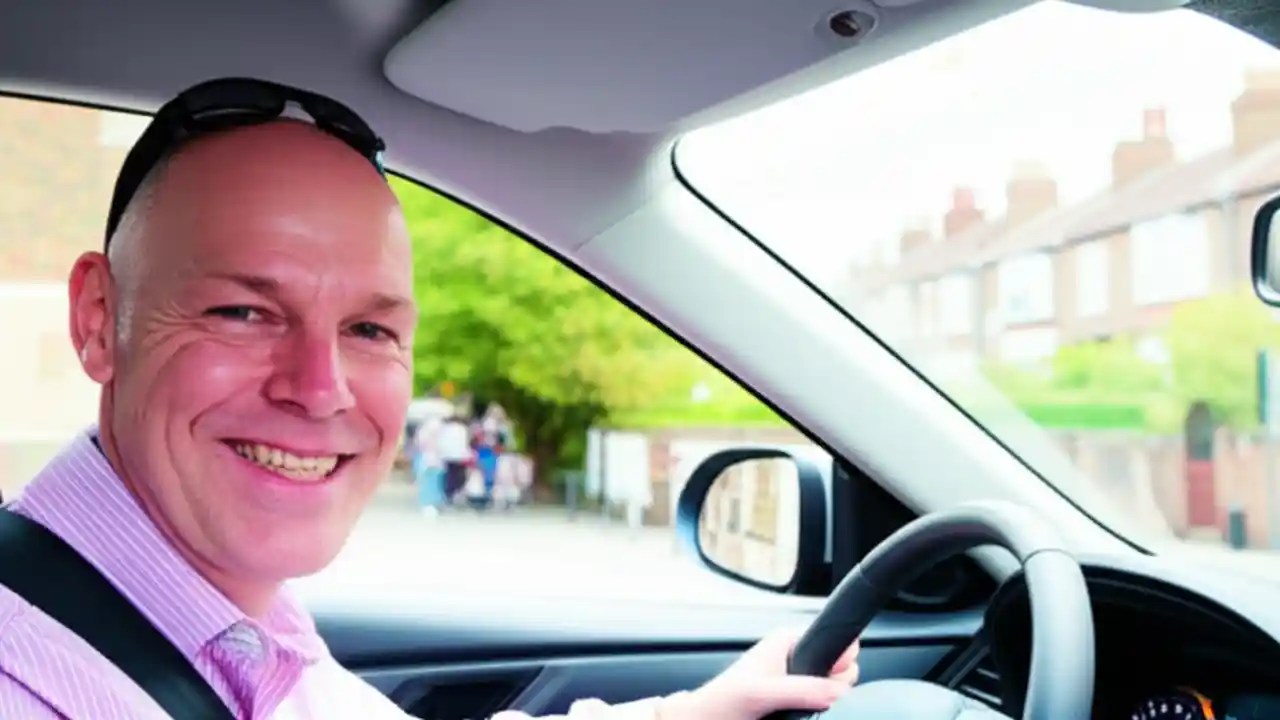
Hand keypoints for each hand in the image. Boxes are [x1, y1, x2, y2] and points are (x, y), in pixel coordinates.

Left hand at [659, 628, 859, 719]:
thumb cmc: (723, 700)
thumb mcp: (761, 692)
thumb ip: (799, 689)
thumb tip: (836, 692)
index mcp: (790, 641)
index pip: (839, 643)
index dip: (840, 663)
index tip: (829, 678)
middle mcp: (796, 658)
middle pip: (842, 672)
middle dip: (833, 687)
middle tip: (803, 699)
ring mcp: (797, 681)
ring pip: (833, 692)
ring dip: (824, 702)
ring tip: (793, 709)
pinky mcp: (795, 702)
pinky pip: (821, 706)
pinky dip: (818, 712)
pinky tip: (801, 715)